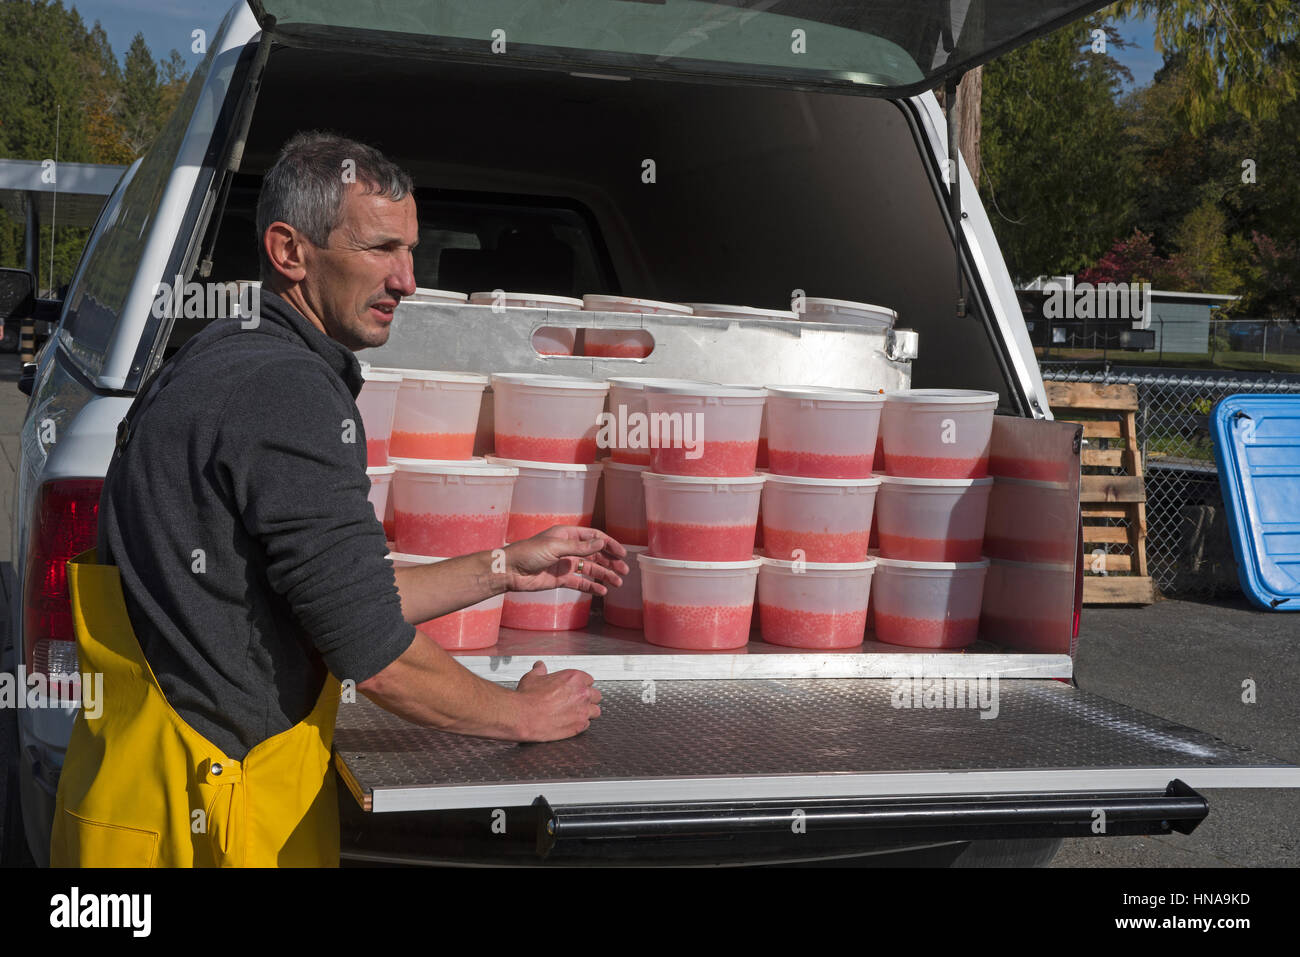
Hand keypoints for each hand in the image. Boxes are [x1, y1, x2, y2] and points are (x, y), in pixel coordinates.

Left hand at [504, 526, 628, 595]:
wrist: (510, 571)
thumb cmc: (529, 553)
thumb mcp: (555, 547)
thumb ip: (579, 547)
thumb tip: (601, 543)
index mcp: (567, 536)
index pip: (594, 538)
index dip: (609, 544)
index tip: (622, 553)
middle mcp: (568, 549)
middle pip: (595, 554)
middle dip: (610, 561)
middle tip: (624, 570)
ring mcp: (566, 564)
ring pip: (591, 569)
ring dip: (605, 575)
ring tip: (618, 583)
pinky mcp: (561, 579)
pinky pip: (581, 583)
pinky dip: (592, 587)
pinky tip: (603, 591)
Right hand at [514, 660, 601, 739]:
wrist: (523, 716)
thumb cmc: (528, 697)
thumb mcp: (533, 677)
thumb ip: (540, 671)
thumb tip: (540, 667)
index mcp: (574, 678)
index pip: (589, 680)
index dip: (582, 685)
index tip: (576, 689)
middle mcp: (582, 693)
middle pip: (596, 695)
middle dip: (588, 698)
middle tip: (577, 701)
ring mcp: (582, 710)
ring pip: (595, 711)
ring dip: (588, 711)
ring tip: (577, 713)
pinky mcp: (579, 726)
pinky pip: (587, 724)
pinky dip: (581, 724)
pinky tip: (572, 722)